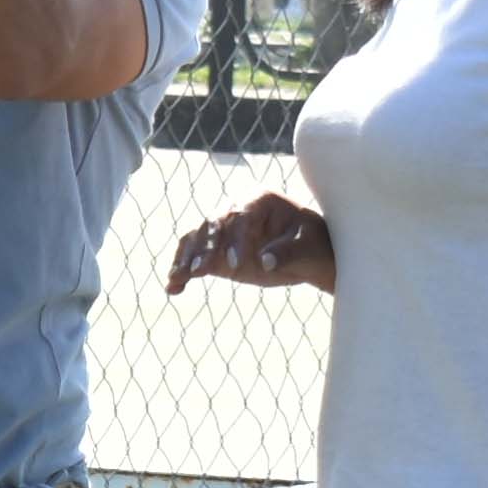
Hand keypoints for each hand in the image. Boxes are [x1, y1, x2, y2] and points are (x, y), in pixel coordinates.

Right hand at [166, 194, 337, 291]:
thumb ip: (287, 252)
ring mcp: (223, 231)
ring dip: (185, 259)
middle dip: (204, 248)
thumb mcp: (308, 248)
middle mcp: (236, 209)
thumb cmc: (314, 245)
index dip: (235, 239)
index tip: (236, 265)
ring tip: (176, 279)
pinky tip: (173, 288)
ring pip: (196, 239)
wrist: (310, 255)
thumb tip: (265, 262)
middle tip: (199, 271)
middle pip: (211, 224)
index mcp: (259, 199)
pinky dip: (182, 270)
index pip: (240, 216)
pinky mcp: (216, 251)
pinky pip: (194, 256)